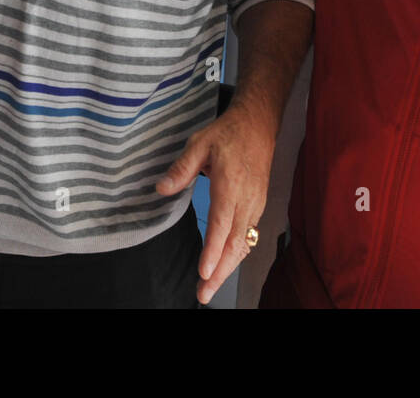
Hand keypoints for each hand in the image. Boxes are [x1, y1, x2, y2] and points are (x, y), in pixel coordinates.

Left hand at [155, 103, 274, 304]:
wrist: (258, 125)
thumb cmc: (227, 134)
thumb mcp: (199, 142)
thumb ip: (181, 168)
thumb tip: (161, 189)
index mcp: (229, 184)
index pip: (222, 224)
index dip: (213, 251)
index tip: (203, 272)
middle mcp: (245, 199)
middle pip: (234, 244)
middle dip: (219, 272)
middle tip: (204, 295)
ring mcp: (255, 204)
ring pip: (243, 244)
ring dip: (228, 268)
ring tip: (210, 287)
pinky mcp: (258, 206)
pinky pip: (248, 236)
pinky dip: (237, 255)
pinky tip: (225, 265)